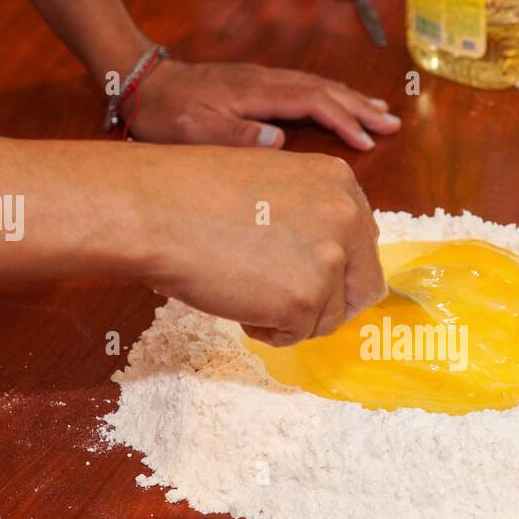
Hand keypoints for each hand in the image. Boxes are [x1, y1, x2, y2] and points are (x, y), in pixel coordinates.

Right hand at [120, 145, 385, 345]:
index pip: (363, 245)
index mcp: (340, 183)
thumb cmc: (194, 194)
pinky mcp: (305, 300)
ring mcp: (330, 260)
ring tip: (246, 292)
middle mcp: (347, 217)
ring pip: (330, 317)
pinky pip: (298, 335)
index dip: (336, 270)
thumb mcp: (273, 185)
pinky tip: (239, 304)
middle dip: (329, 302)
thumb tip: (326, 261)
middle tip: (287, 303)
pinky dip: (269, 330)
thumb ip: (310, 216)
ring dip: (293, 317)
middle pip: (363, 286)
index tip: (307, 277)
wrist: (156, 210)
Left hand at [128, 60, 400, 150]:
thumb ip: (235, 136)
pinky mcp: (259, 86)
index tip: (366, 141)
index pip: (312, 102)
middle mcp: (266, 81)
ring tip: (381, 114)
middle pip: (324, 90)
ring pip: (318, 86)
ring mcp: (264, 81)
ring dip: (351, 100)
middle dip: (360, 108)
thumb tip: (278, 141)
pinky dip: (332, 97)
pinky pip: (306, 88)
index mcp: (256, 92)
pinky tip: (341, 104)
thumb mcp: (194, 130)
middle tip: (392, 125)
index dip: (342, 121)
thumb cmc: (167, 114)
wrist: (143, 85)